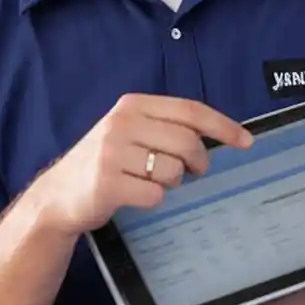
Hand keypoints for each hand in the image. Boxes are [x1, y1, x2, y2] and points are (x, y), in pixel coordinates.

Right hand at [31, 94, 253, 236]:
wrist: (59, 195)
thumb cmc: (105, 162)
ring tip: (151, 181)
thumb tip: (219, 134)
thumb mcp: (129, 132)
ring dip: (172, 182)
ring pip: (173, 170)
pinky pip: (155, 195)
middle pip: (187, 142)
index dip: (222, 126)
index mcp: (132, 105)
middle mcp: (121, 124)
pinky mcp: (107, 184)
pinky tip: (135, 195)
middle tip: (194, 171)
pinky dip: (153, 199)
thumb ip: (165, 126)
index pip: (189, 110)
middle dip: (198, 161)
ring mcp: (112, 154)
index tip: (246, 141)